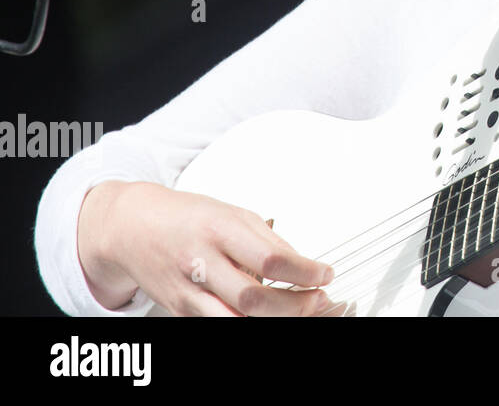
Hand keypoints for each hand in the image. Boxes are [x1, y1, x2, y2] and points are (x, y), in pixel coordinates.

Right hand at [78, 181, 339, 315]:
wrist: (132, 228)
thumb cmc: (185, 217)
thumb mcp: (233, 214)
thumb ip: (268, 240)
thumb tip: (304, 264)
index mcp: (219, 229)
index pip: (270, 258)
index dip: (305, 271)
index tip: (325, 274)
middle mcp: (200, 262)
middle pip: (253, 298)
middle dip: (294, 305)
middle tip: (318, 299)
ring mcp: (187, 291)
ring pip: (235, 320)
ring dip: (273, 321)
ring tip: (298, 312)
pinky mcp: (180, 312)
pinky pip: (219, 325)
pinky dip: (248, 324)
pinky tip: (268, 317)